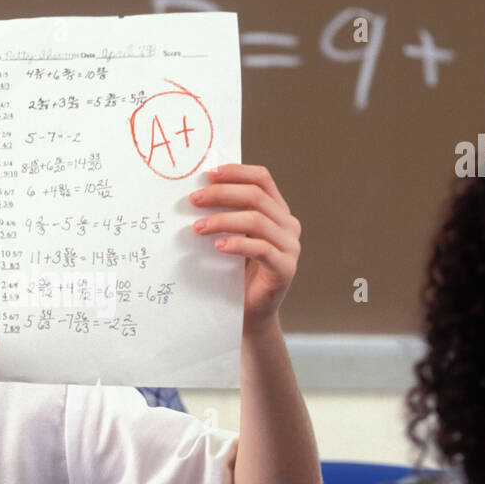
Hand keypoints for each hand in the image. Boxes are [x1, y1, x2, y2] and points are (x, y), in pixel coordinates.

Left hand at [190, 164, 300, 329]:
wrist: (249, 311)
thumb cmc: (236, 272)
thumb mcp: (232, 236)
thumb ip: (227, 214)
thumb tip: (197, 191)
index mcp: (277, 211)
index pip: (261, 179)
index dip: (236, 172)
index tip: (207, 174)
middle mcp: (288, 224)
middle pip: (256, 196)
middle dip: (221, 194)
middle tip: (193, 200)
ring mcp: (290, 246)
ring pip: (257, 220)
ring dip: (223, 220)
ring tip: (198, 227)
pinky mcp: (285, 268)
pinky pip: (262, 249)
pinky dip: (237, 244)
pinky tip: (217, 246)